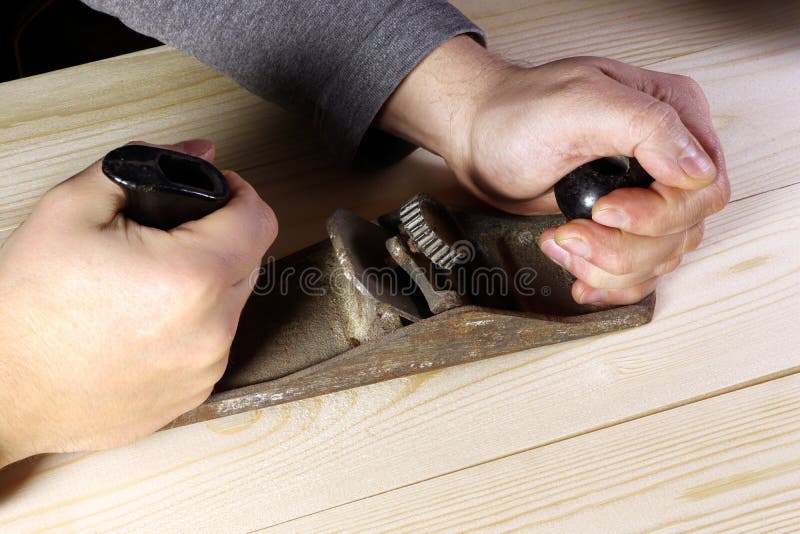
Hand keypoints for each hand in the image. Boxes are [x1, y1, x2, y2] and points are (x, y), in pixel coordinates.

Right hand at [0, 140, 276, 466]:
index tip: (218, 192)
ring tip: (154, 278)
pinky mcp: (197, 391)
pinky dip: (195, 322)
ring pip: (234, 303)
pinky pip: (215, 341)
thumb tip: (199, 153)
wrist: (5, 392)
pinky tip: (151, 318)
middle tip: (172, 234)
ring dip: (209, 281)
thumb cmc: (29, 308)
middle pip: (251, 259)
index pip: (259, 219)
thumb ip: (143, 164)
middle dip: (222, 237)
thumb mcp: (72, 209)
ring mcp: (207, 367)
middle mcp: (212, 329)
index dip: (240, 194)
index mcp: (192, 278)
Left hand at [377, 36, 729, 304]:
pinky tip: (576, 272)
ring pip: (661, 259)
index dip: (658, 214)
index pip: (704, 188)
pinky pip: (640, 272)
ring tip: (559, 241)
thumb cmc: (516, 115)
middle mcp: (670, 157)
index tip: (602, 211)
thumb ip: (647, 126)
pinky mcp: (624, 226)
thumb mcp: (579, 105)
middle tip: (569, 232)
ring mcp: (648, 195)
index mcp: (675, 114)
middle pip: (684, 232)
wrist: (478, 140)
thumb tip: (697, 171)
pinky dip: (606, 281)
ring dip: (606, 266)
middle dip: (623, 246)